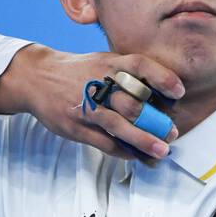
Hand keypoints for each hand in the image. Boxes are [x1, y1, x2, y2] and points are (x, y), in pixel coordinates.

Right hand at [0, 44, 184, 163]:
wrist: (36, 78)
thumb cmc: (80, 71)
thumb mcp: (103, 61)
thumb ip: (129, 74)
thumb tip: (163, 94)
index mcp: (108, 64)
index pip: (140, 66)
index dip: (162, 78)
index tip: (179, 92)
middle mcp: (97, 84)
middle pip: (131, 103)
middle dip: (155, 121)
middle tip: (172, 132)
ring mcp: (85, 107)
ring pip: (118, 127)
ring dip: (143, 141)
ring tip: (161, 151)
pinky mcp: (75, 126)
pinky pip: (103, 142)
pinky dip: (123, 150)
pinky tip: (136, 155)